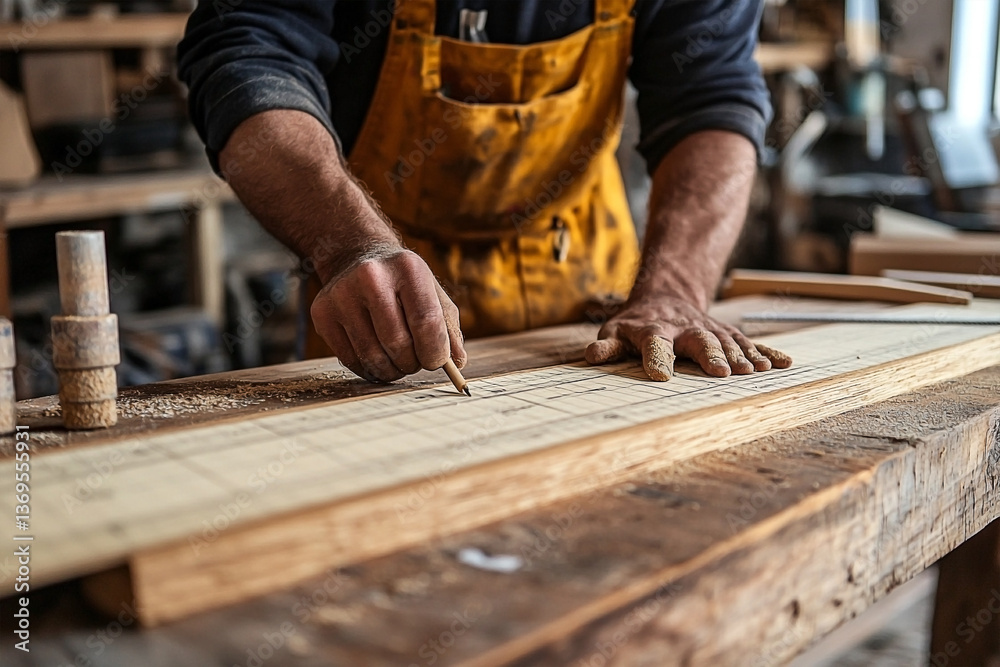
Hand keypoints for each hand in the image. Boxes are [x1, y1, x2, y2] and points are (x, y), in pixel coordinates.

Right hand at [311, 249, 465, 381]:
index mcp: (407, 267)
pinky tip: (377, 358)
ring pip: (372, 356)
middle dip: (412, 363)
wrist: (359, 259)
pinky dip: (368, 369)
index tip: (436, 362)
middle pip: (398, 343)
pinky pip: (350, 359)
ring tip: (398, 362)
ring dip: (391, 370)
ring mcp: (342, 294)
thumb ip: (449, 330)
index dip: (435, 353)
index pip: (426, 322)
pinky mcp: (322, 312)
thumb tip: (456, 364)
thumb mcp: (433, 295)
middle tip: (415, 361)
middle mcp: (371, 276)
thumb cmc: (404, 285)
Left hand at [585, 295, 790, 380]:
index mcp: (653, 331)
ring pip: (727, 341)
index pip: (654, 344)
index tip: (662, 376)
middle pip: (699, 340)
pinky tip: (783, 364)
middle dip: (712, 354)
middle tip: (725, 372)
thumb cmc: (635, 325)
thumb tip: (591, 355)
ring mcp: (708, 330)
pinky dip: (766, 352)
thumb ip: (607, 347)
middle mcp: (684, 329)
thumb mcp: (616, 332)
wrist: (665, 296)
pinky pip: (748, 343)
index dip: (657, 359)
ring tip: (756, 372)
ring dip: (742, 356)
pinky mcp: (726, 334)